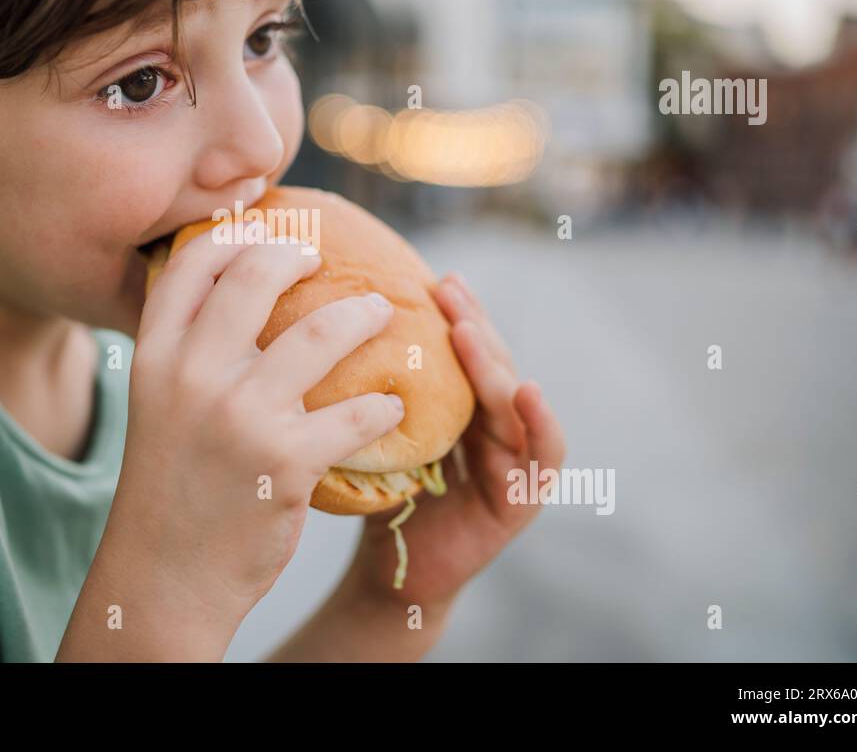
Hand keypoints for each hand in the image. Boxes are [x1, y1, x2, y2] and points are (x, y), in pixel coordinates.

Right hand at [110, 222, 406, 624]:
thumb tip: (236, 287)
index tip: (268, 228)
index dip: (236, 233)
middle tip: (325, 259)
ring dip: (365, 315)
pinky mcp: (285, 459)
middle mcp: (192, 374)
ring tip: (382, 314)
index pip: (195, 263)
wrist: (166, 573)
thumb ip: (189, 351)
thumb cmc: (171, 484)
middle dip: (301, 253)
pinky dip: (383, 408)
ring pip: (323, 331)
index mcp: (155, 356)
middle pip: (257, 275)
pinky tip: (391, 409)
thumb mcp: (158, 405)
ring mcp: (240, 414)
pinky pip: (356, 412)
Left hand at [345, 272, 566, 612]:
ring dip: (494, 362)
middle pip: (491, 363)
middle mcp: (491, 426)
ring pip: (513, 399)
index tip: (432, 278)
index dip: (454, 312)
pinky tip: (526, 392)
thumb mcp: (370, 435)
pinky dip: (541, 423)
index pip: (463, 349)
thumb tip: (313, 326)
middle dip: (473, 322)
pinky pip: (542, 457)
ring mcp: (513, 461)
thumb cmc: (377, 503)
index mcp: (458, 406)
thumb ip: (366, 392)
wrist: (390, 577)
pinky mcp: (521, 500)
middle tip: (448, 288)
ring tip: (468, 331)